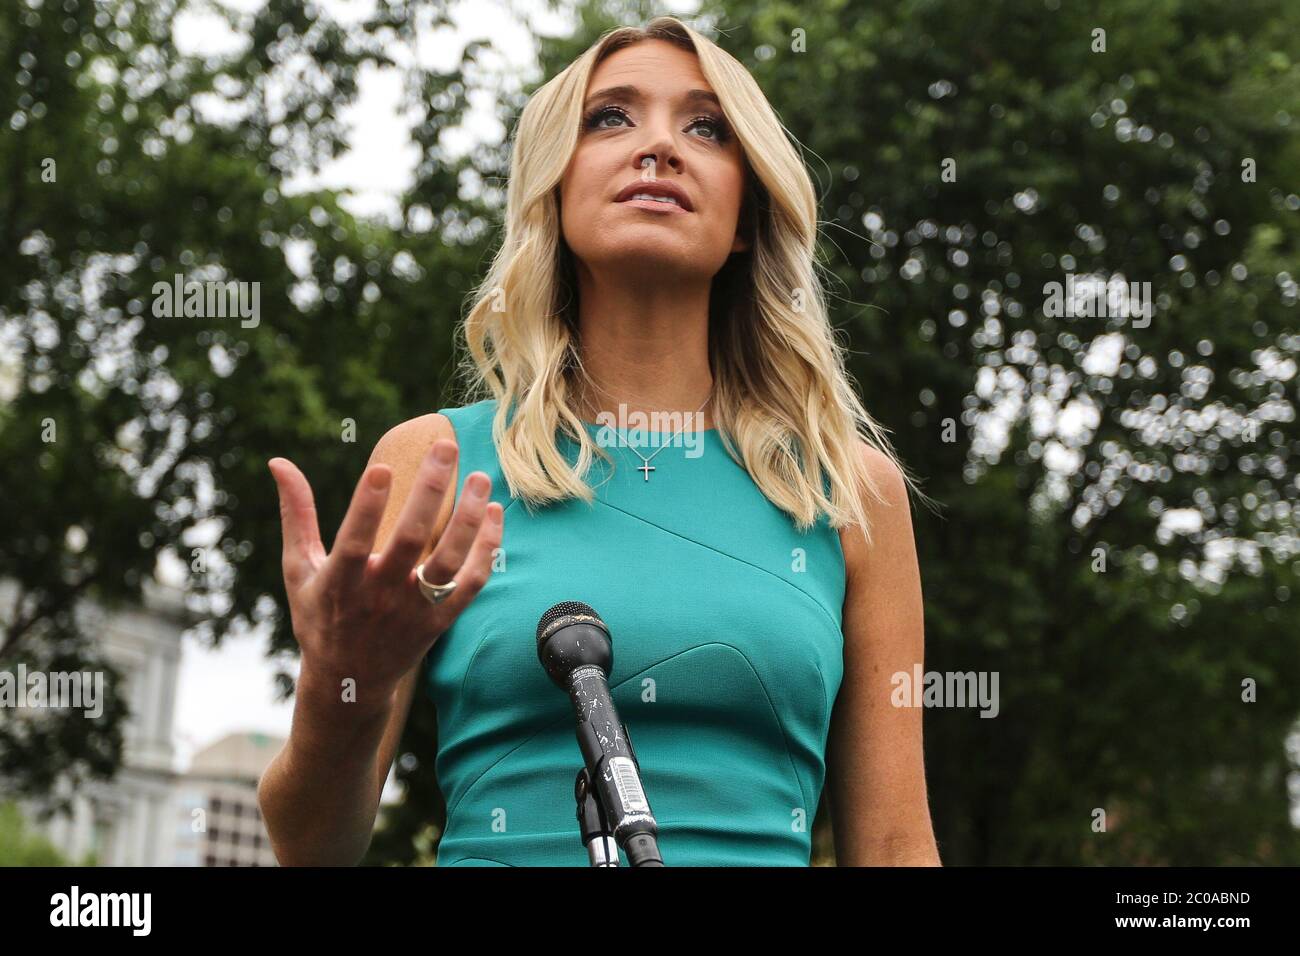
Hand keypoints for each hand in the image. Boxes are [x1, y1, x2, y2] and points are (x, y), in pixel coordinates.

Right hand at [268, 439, 502, 705]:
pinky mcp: (440, 620)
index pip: (353, 541)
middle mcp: (379, 596)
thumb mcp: (299, 569)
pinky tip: (493, 513)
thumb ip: (296, 514)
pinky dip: (487, 549)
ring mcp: (414, 610)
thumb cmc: (319, 616)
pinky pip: (472, 583)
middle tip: (446, 447)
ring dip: (469, 518)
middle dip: (430, 491)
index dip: (367, 506)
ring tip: (481, 477)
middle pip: (411, 540)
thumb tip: (278, 462)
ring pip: (449, 561)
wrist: (349, 682)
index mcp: (340, 583)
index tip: (382, 466)